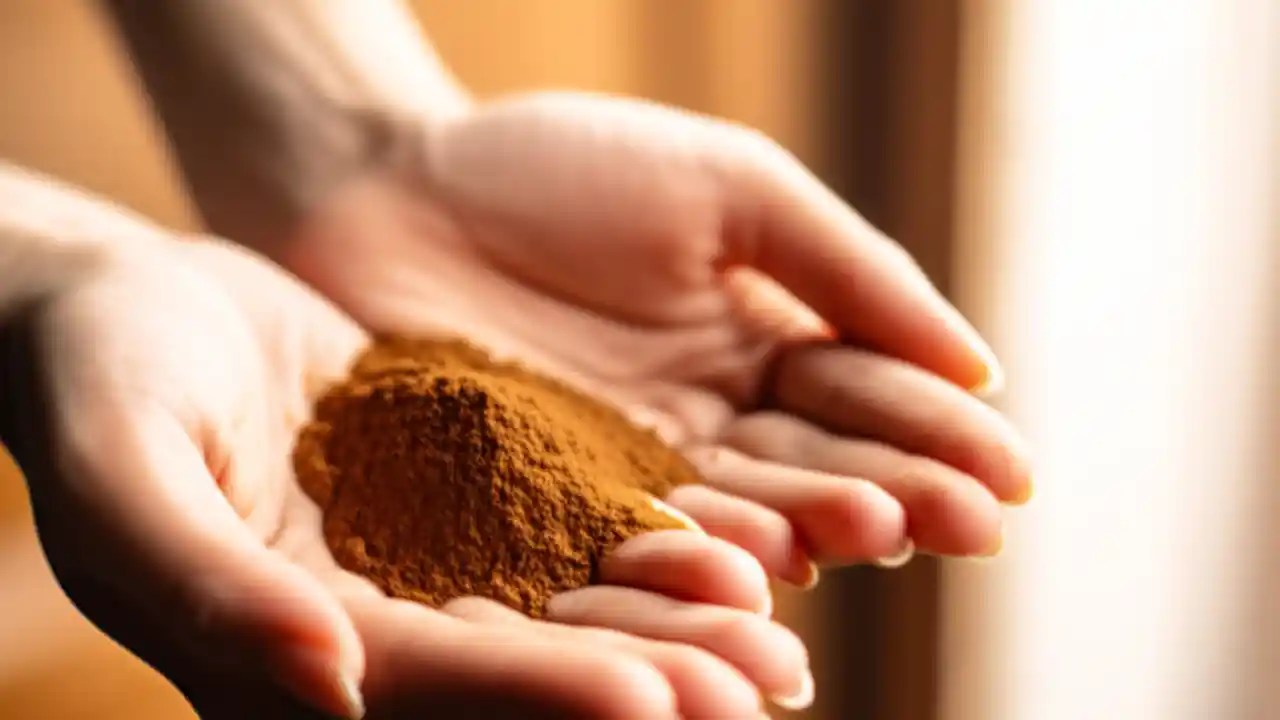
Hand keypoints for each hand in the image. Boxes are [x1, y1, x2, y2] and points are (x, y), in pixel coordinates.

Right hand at [3, 235, 807, 718]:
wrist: (136, 307)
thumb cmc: (94, 380)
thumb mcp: (117, 472)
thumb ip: (200, 583)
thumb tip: (321, 681)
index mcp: (286, 652)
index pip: (431, 691)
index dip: (539, 698)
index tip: (650, 701)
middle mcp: (372, 632)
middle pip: (522, 674)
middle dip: (643, 681)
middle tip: (762, 687)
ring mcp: (427, 568)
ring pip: (565, 611)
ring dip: (671, 625)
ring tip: (776, 633)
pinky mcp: (468, 501)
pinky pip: (570, 529)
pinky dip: (649, 540)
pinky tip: (739, 542)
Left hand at [283, 92, 1032, 577]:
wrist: (387, 183)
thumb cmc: (558, 169)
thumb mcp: (729, 189)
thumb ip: (843, 270)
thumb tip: (976, 366)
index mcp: (758, 354)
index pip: (863, 405)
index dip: (936, 436)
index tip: (1010, 471)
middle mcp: (702, 434)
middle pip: (813, 476)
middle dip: (898, 496)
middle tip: (973, 527)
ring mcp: (621, 482)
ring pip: (727, 524)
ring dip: (804, 535)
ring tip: (873, 540)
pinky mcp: (535, 517)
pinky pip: (617, 551)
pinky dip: (681, 567)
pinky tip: (742, 581)